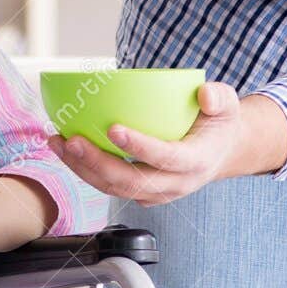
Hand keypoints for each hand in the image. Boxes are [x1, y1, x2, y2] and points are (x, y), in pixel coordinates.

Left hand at [45, 83, 286, 203]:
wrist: (219, 152)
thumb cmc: (218, 124)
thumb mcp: (228, 105)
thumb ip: (219, 97)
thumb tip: (204, 95)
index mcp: (196, 162)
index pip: (167, 158)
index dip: (140, 147)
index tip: (113, 129)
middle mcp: (175, 184)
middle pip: (132, 181)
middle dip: (97, 164)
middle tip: (72, 140)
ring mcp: (156, 192)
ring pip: (114, 188)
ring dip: (82, 168)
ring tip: (58, 142)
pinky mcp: (141, 192)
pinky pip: (109, 186)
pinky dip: (84, 170)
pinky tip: (65, 148)